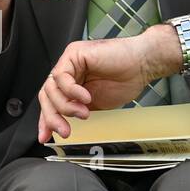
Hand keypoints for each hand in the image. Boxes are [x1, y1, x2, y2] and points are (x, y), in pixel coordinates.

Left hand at [37, 29, 178, 143]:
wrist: (142, 64)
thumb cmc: (125, 80)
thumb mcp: (95, 106)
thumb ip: (76, 112)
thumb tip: (61, 129)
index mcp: (71, 83)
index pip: (50, 102)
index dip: (46, 120)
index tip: (47, 137)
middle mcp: (68, 72)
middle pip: (46, 96)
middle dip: (52, 117)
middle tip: (64, 130)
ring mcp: (69, 62)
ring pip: (51, 88)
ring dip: (65, 106)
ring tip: (84, 113)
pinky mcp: (73, 54)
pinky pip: (62, 76)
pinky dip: (72, 91)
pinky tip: (86, 98)